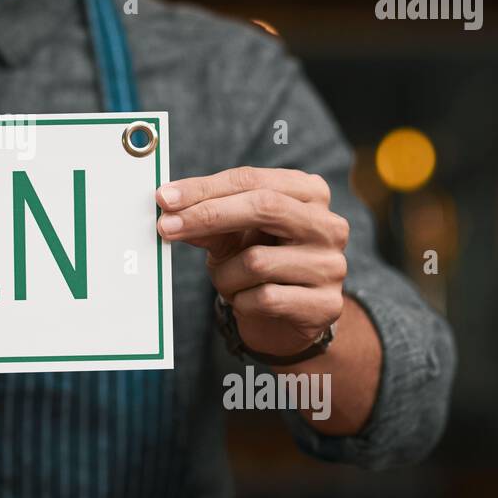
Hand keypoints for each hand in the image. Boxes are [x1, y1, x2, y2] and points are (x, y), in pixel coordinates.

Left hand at [156, 167, 348, 358]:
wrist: (286, 318)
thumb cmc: (259, 263)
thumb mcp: (232, 236)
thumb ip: (207, 220)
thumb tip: (170, 207)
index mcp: (308, 192)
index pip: (251, 179)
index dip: (204, 188)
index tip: (164, 197)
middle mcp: (328, 224)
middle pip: (263, 207)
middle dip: (208, 216)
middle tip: (166, 227)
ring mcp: (332, 265)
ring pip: (256, 261)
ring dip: (224, 275)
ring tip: (227, 282)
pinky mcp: (326, 304)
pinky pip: (264, 298)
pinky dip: (241, 301)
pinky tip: (246, 301)